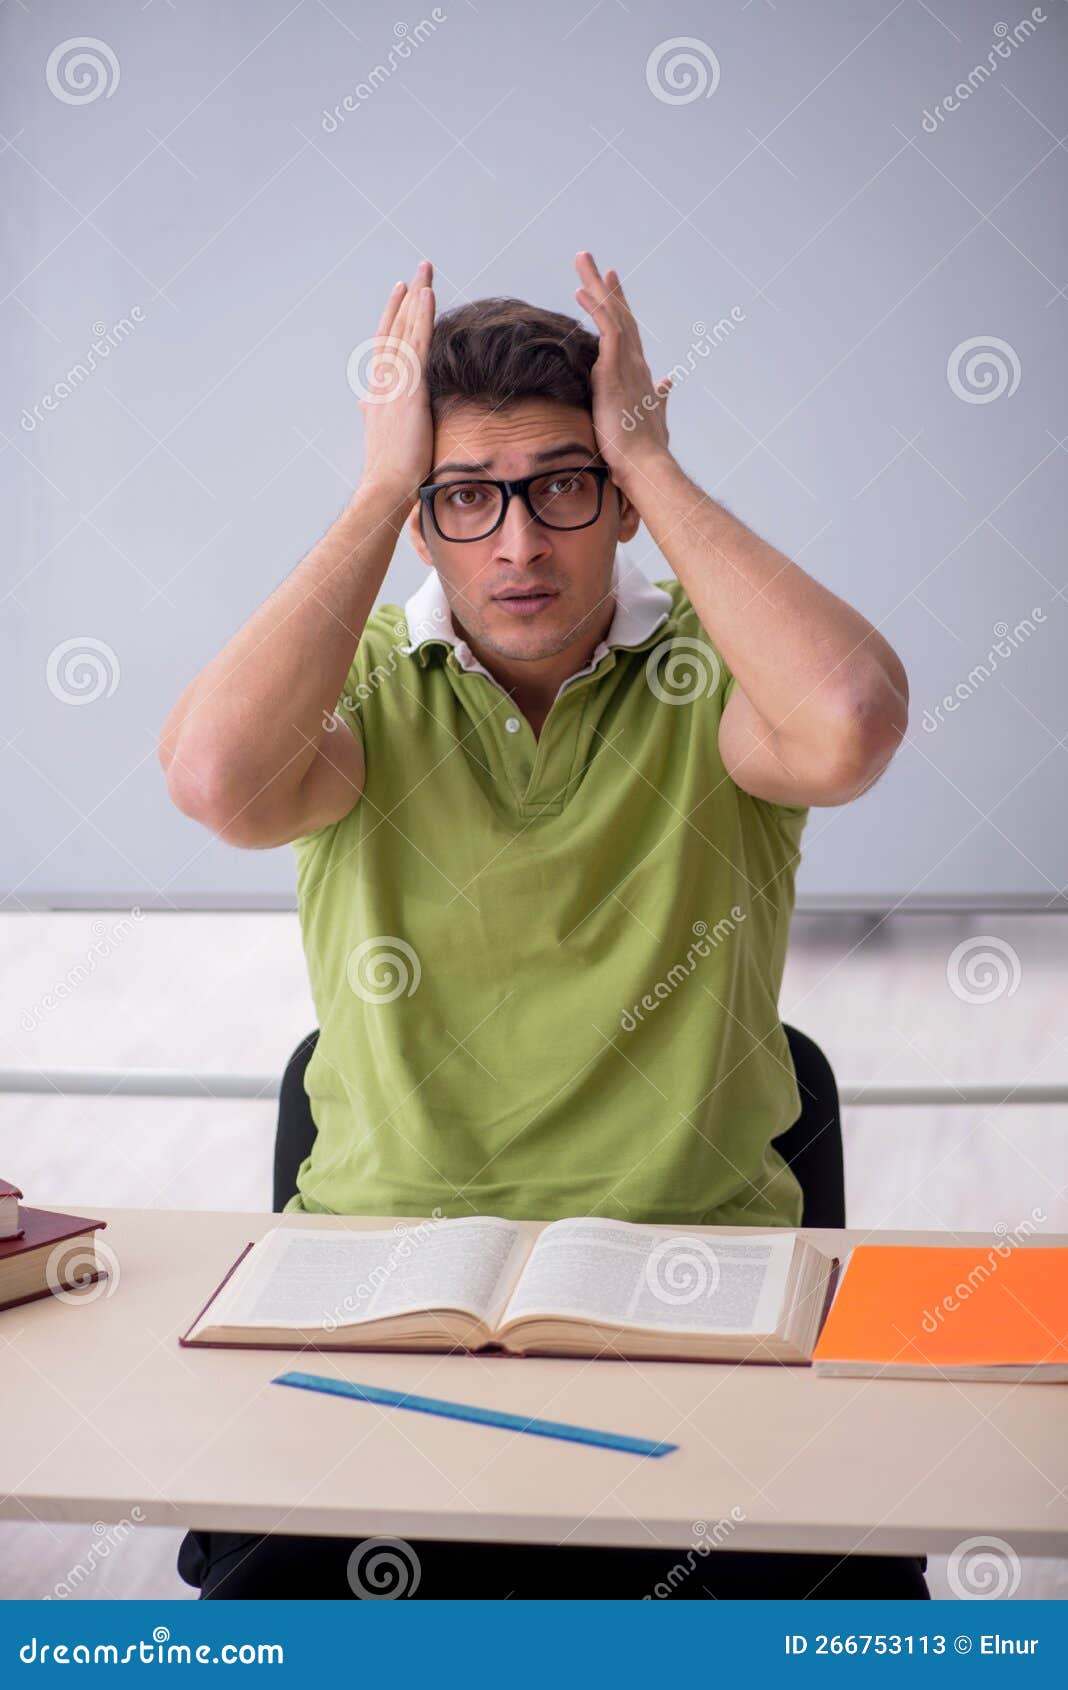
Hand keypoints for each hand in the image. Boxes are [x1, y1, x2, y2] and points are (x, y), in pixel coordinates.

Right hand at [358, 259, 435, 506]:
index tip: (402, 293)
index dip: (393, 317)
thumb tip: (363, 404)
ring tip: (424, 270)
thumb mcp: (382, 436)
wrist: (387, 488)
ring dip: (416, 297)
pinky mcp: (408, 388)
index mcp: (377, 393)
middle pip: (394, 329)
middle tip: (418, 269)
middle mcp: (382, 382)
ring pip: (405, 330)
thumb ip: (374, 414)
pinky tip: (427, 295)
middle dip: (407, 297)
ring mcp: (394, 383)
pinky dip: (421, 317)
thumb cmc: (389, 474)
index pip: (385, 346)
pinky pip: (416, 344)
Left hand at [574, 251, 673, 496]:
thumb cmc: (646, 451)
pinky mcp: (615, 370)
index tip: (608, 289)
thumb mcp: (653, 418)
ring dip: (597, 287)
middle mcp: (636, 363)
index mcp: (639, 375)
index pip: (627, 335)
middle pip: (621, 316)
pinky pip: (607, 329)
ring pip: (613, 315)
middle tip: (596, 264)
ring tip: (584, 262)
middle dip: (608, 289)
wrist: (645, 465)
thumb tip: (667, 383)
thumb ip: (660, 398)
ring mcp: (627, 364)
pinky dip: (597, 308)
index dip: (618, 310)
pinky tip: (584, 292)